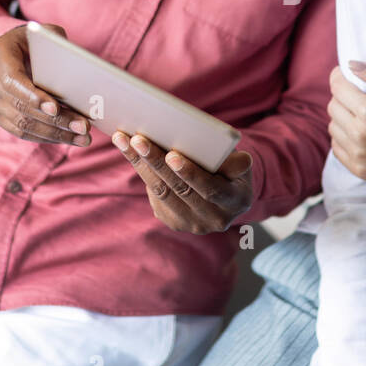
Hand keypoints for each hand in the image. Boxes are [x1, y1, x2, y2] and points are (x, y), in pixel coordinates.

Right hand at [0, 23, 91, 146]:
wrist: (13, 51)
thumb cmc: (34, 41)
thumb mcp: (45, 34)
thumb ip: (57, 44)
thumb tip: (77, 65)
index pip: (11, 80)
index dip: (32, 96)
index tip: (55, 109)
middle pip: (20, 107)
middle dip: (55, 120)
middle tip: (83, 127)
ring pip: (22, 124)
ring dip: (55, 134)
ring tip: (82, 137)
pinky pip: (21, 131)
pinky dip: (46, 136)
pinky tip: (68, 138)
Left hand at [112, 132, 252, 234]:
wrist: (226, 194)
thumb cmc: (231, 168)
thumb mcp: (240, 162)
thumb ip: (232, 161)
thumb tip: (224, 153)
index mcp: (237, 201)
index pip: (211, 189)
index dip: (190, 173)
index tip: (172, 155)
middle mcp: (216, 219)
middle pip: (180, 190)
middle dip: (157, 163)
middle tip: (139, 141)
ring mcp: (193, 224)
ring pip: (162, 192)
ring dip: (142, 165)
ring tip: (126, 141)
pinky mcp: (175, 222)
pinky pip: (155, 196)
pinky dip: (143, 172)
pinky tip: (130, 152)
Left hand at [327, 62, 365, 191]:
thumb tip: (351, 64)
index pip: (338, 88)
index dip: (338, 77)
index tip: (343, 75)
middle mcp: (359, 133)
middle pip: (333, 106)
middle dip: (342, 97)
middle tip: (357, 97)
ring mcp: (357, 154)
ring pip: (332, 127)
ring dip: (342, 118)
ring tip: (359, 117)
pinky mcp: (357, 168)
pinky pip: (336, 147)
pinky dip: (343, 138)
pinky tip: (359, 135)